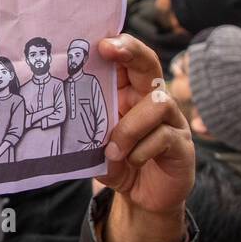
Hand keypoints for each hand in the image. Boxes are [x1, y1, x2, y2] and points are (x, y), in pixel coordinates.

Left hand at [97, 34, 193, 241]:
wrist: (143, 199)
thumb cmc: (118, 164)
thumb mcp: (95, 146)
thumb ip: (84, 130)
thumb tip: (57, 116)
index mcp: (131, 96)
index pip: (129, 62)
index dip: (119, 47)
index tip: (100, 42)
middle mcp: (153, 101)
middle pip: (150, 65)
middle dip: (131, 52)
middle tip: (109, 47)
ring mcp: (172, 121)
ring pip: (157, 103)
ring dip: (130, 127)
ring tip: (113, 150)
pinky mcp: (182, 145)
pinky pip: (164, 136)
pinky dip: (142, 151)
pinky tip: (133, 162)